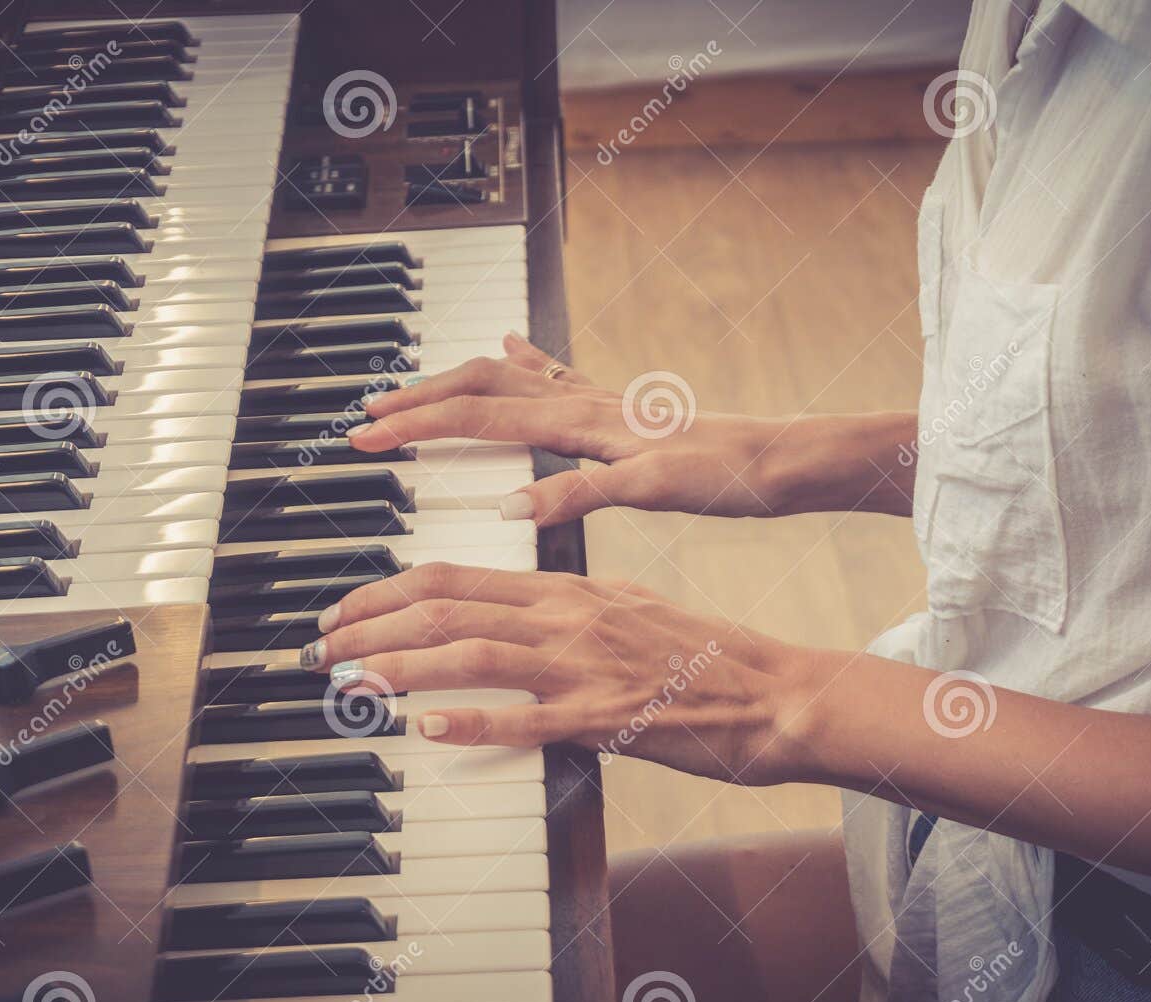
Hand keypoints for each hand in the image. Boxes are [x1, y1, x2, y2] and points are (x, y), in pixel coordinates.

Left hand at [299, 563, 818, 783]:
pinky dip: (473, 722)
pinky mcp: (606, 719)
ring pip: (471, 653)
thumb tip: (513, 614)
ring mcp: (584, 666)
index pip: (456, 577)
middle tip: (322, 649)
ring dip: (398, 666)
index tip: (344, 612)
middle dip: (369, 624)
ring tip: (349, 679)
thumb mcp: (628, 607)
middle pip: (445, 607)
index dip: (386, 591)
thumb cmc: (704, 655)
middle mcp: (567, 616)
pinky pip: (528, 719)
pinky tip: (427, 727)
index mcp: (568, 588)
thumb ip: (566, 606)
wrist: (775, 692)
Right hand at [351, 333, 918, 524]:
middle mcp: (585, 402)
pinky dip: (518, 362)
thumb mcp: (653, 489)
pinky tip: (512, 346)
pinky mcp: (618, 411)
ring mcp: (600, 402)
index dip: (418, 424)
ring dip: (456, 378)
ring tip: (416, 381)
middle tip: (370, 412)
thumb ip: (580, 492)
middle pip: (481, 382)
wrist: (783, 459)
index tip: (367, 434)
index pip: (479, 414)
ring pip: (509, 375)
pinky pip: (552, 375)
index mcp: (583, 420)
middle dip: (420, 396)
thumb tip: (508, 506)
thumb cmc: (728, 474)